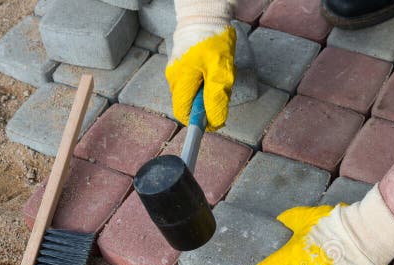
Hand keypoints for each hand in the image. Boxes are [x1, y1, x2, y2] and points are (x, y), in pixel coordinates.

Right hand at [165, 0, 235, 129]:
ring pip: (193, 94)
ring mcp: (176, 71)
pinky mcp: (182, 66)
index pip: (183, 114)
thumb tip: (215, 121)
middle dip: (206, 104)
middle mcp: (173, 78)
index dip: (200, 122)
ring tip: (217, 75)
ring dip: (207, 92)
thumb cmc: (213, 38)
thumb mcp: (220, 70)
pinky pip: (194, 83)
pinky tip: (212, 69)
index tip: (216, 120)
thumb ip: (216, 97)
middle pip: (189, 105)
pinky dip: (206, 82)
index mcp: (179, 81)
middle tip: (221, 88)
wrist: (206, 12)